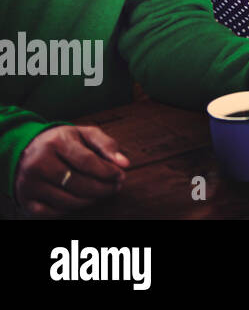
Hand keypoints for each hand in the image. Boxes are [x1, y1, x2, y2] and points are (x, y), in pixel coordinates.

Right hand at [14, 125, 129, 216]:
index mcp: (55, 142)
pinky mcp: (25, 199)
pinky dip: (71, 209)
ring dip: (91, 200)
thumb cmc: (63, 143)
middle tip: (115, 187)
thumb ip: (107, 145)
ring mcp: (30, 183)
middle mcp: (39, 163)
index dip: (107, 171)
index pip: (86, 161)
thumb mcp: (85, 134)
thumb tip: (124, 163)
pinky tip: (82, 200)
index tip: (120, 175)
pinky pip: (53, 213)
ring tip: (102, 192)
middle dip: (102, 188)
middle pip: (78, 183)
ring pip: (68, 200)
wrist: (27, 150)